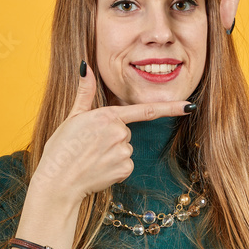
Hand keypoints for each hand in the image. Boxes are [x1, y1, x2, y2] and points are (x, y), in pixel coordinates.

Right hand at [35, 64, 193, 202]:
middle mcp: (119, 132)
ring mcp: (123, 151)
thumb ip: (85, 92)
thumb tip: (85, 67)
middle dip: (112, 137)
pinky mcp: (125, 169)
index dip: (171, 108)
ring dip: (112, 154)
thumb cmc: (61, 149)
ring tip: (91, 159)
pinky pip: (126, 165)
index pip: (145, 110)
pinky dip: (114, 168)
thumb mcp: (73, 117)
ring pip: (126, 149)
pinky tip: (98, 169)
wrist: (58, 181)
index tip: (190, 106)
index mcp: (107, 116)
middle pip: (126, 131)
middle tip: (90, 146)